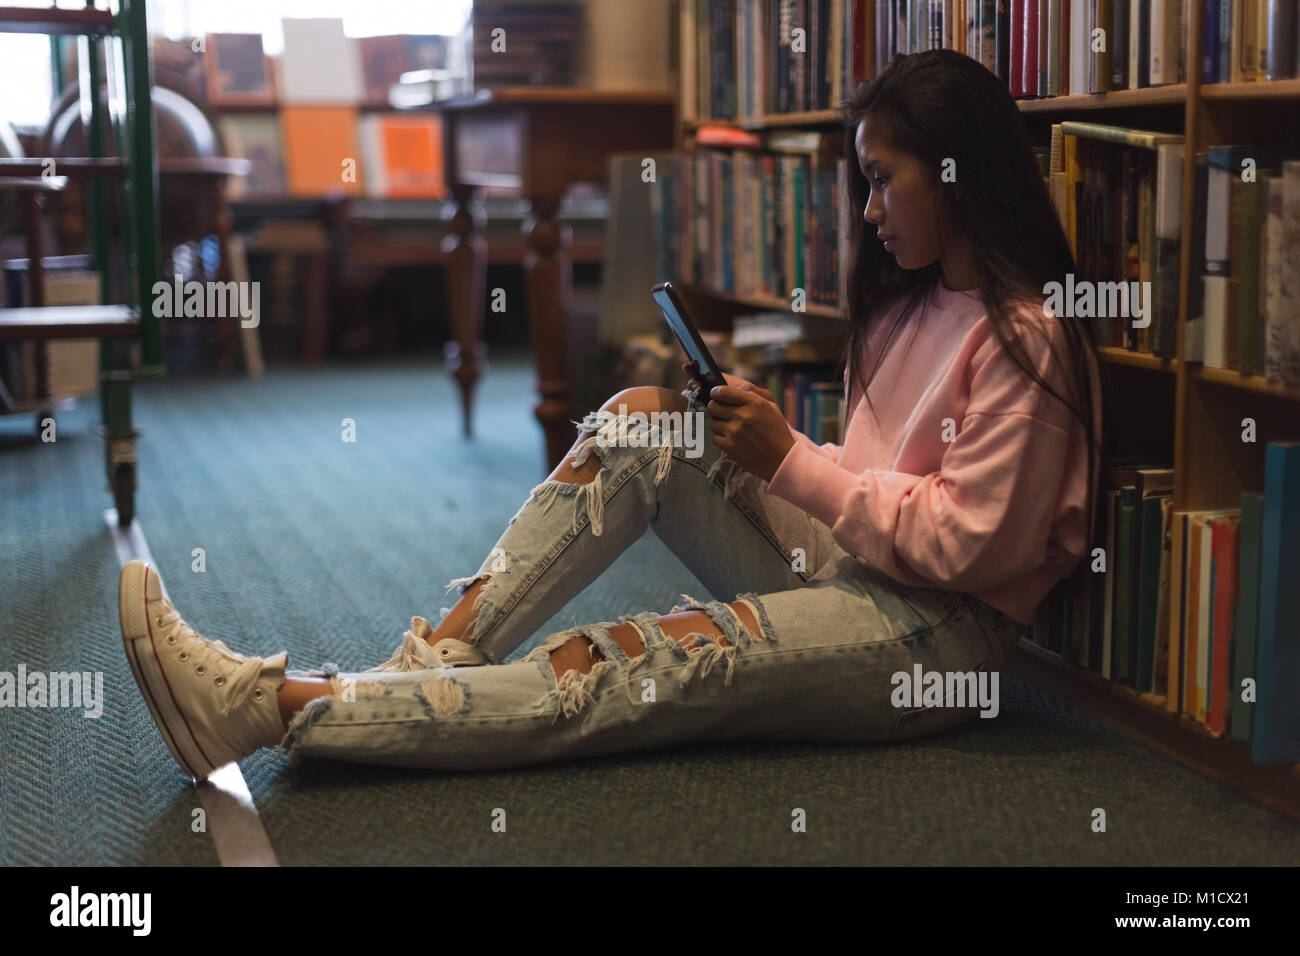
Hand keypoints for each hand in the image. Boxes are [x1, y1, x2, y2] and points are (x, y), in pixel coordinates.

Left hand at [684, 361, 792, 482]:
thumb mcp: (771, 406)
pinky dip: (721, 439)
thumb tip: (730, 385)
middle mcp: (743, 415)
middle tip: (722, 413)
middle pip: (713, 406)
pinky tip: (733, 440)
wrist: (782, 459)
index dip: (716, 392)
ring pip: (712, 422)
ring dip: (719, 424)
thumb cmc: (777, 431)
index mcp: (754, 403)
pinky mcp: (730, 446)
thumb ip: (752, 393)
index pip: (722, 391)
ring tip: (731, 428)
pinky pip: (715, 438)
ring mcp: (735, 431)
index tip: (716, 395)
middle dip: (715, 408)